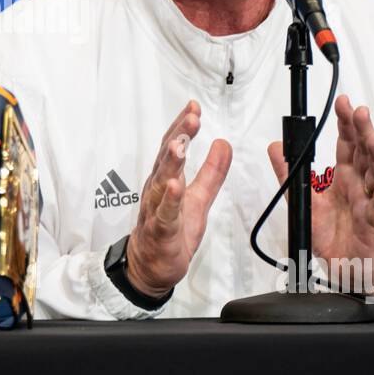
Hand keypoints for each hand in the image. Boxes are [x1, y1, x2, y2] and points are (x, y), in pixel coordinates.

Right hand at [126, 101, 232, 297]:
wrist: (150, 267)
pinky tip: (175, 186)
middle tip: (191, 117)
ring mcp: (155, 209)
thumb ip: (212, 172)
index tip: (194, 107)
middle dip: (178, 135)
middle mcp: (157, 190)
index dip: (183, 125)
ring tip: (182, 144)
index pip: (173, 146)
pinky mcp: (160, 231)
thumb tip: (223, 144)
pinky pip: (164, 214)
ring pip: (162, 181)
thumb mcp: (199, 198)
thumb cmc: (171, 231)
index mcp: (166, 179)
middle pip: (166, 157)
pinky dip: (169, 199)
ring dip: (172, 162)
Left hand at [267, 94, 373, 294]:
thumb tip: (274, 147)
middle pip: (363, 151)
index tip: (343, 102)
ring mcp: (369, 199)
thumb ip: (288, 172)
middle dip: (361, 130)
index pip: (345, 143)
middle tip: (359, 111)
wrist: (341, 266)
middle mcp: (358, 183)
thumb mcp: (302, 199)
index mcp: (342, 176)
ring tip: (373, 136)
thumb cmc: (329, 234)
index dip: (345, 123)